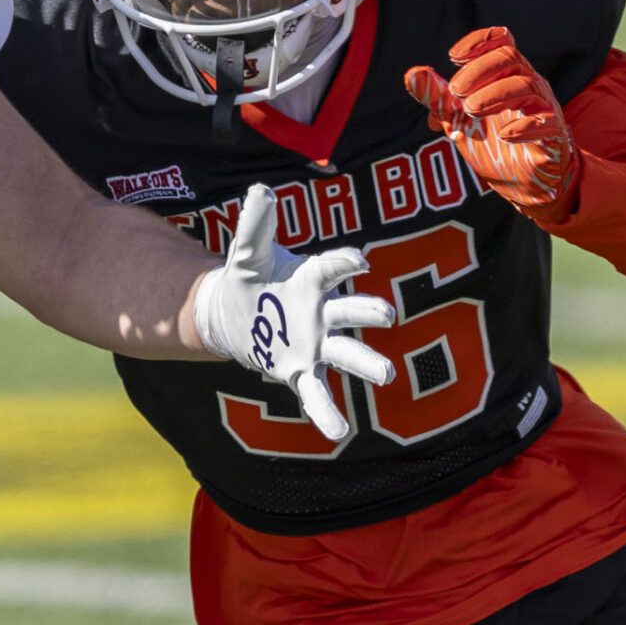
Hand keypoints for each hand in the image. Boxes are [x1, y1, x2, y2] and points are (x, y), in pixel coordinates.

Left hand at [188, 185, 397, 442]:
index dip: (343, 262)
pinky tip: (339, 433)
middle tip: (388, 314)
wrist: (236, 315)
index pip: (331, 268)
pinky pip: (317, 394)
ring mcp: (316, 345)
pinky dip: (327, 413)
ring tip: (387, 374)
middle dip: (368, 312)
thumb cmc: (251, 280)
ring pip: (346, 353)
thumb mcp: (246, 252)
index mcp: (311, 279)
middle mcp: (322, 313)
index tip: (358, 259)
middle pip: (350, 312)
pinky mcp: (301, 371)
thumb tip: (259, 191)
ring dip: (366, 363)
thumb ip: (254, 225)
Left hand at [404, 25, 582, 218]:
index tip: (453, 57)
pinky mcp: (554, 134)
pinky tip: (504, 136)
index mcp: (505, 75)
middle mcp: (527, 84)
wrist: (519, 183)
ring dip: (494, 95)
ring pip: (526, 85)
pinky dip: (524, 126)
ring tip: (470, 111)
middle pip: (510, 58)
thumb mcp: (458, 118)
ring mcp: (543, 107)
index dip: (480, 41)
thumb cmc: (491, 141)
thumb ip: (437, 97)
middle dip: (479, 70)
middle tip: (455, 91)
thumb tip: (411, 75)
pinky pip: (546, 122)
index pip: (501, 41)